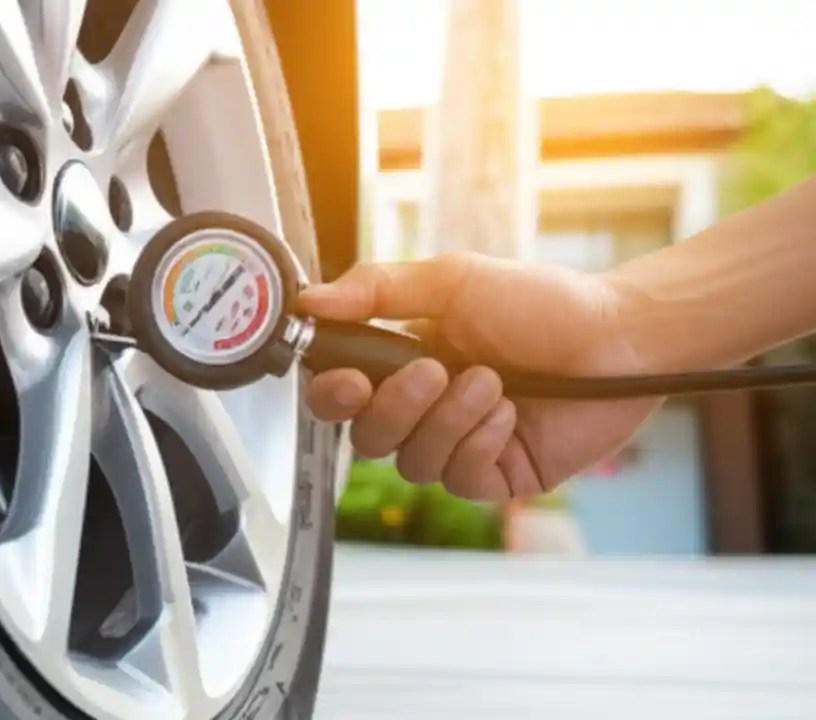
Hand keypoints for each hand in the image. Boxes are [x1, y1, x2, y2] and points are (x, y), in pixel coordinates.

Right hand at [300, 253, 661, 499]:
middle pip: (368, 437)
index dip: (333, 395)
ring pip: (411, 462)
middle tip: (433, 371)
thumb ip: (376, 290)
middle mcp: (425, 409)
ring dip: (448, 420)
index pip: (342, 395)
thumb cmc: (544, 303)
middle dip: (396, 407)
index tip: (346, 380)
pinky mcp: (497, 477)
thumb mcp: (451, 280)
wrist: (619, 337)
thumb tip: (310, 302)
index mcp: (403, 362)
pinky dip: (479, 443)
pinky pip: (458, 479)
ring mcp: (459, 446)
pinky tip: (510, 413)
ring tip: (492, 383)